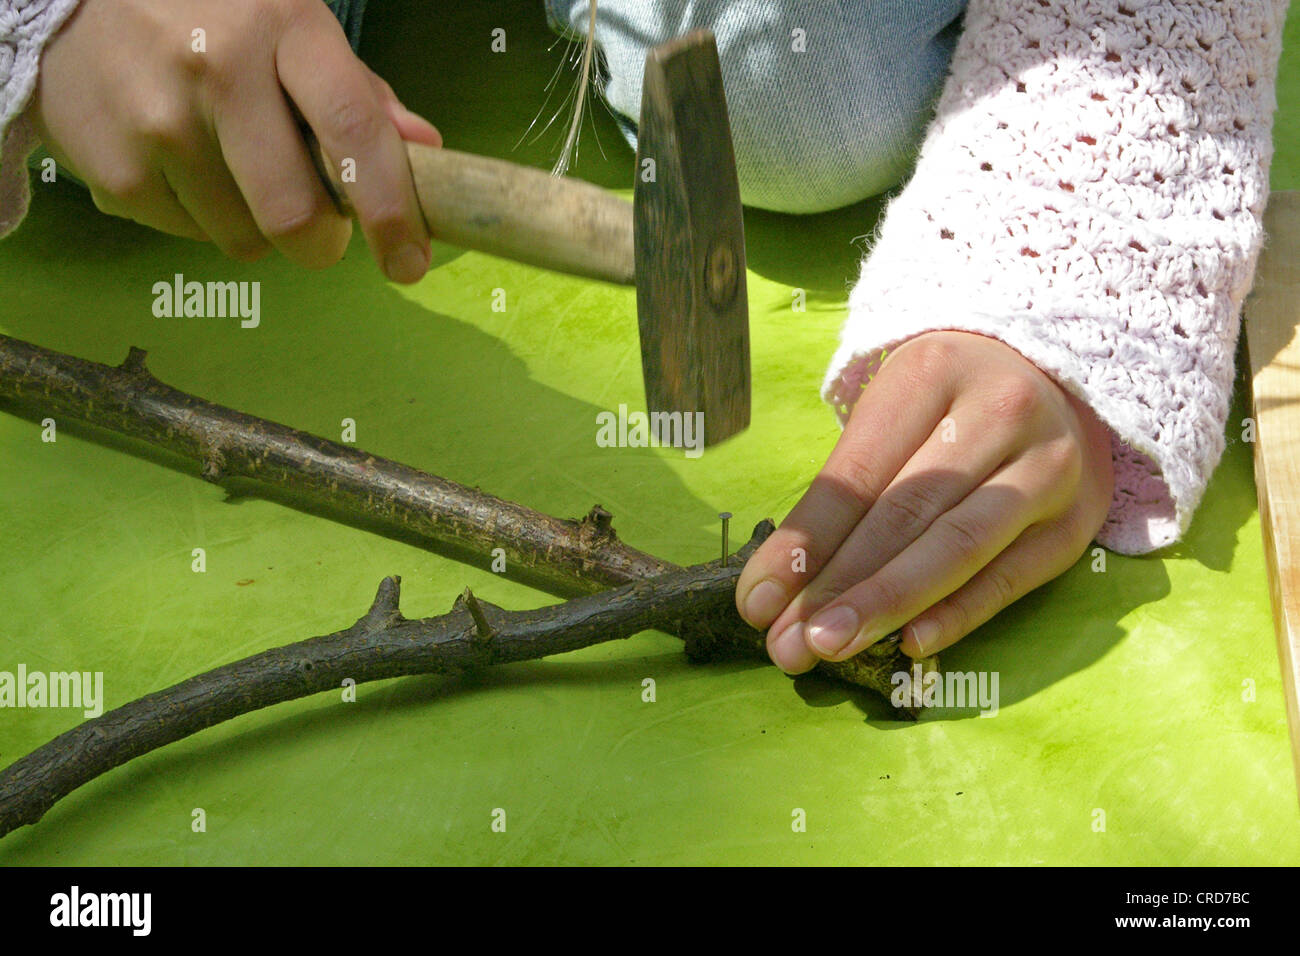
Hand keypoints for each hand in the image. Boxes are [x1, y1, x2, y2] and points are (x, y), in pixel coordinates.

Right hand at [30, 0, 439, 282]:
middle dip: (320, 241)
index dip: (390, 210)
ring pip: (243, 238)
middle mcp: (218, 69)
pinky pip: (189, 235)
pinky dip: (199, 216)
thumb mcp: (289, 27)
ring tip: (227, 165)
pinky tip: (177, 161)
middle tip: (316, 225)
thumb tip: (423, 146)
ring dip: (254, 224)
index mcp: (284, 26)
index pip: (352, 130)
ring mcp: (158, 121)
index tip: (408, 262)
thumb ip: (358, 91)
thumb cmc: (207, 15)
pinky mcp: (114, 168)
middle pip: (295, 213)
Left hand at [736, 330, 1114, 672]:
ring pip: (957, 546)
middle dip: (836, 586)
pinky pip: (1008, 578)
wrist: (1059, 377)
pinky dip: (957, 614)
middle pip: (904, 514)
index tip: (757, 601)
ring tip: (830, 647)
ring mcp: (1047, 468)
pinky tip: (909, 644)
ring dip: (886, 605)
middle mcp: (998, 414)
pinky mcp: (1075, 523)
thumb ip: (844, 490)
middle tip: (786, 643)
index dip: (805, 544)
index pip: (856, 475)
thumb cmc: (949, 402)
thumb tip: (781, 583)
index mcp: (933, 374)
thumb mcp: (893, 412)